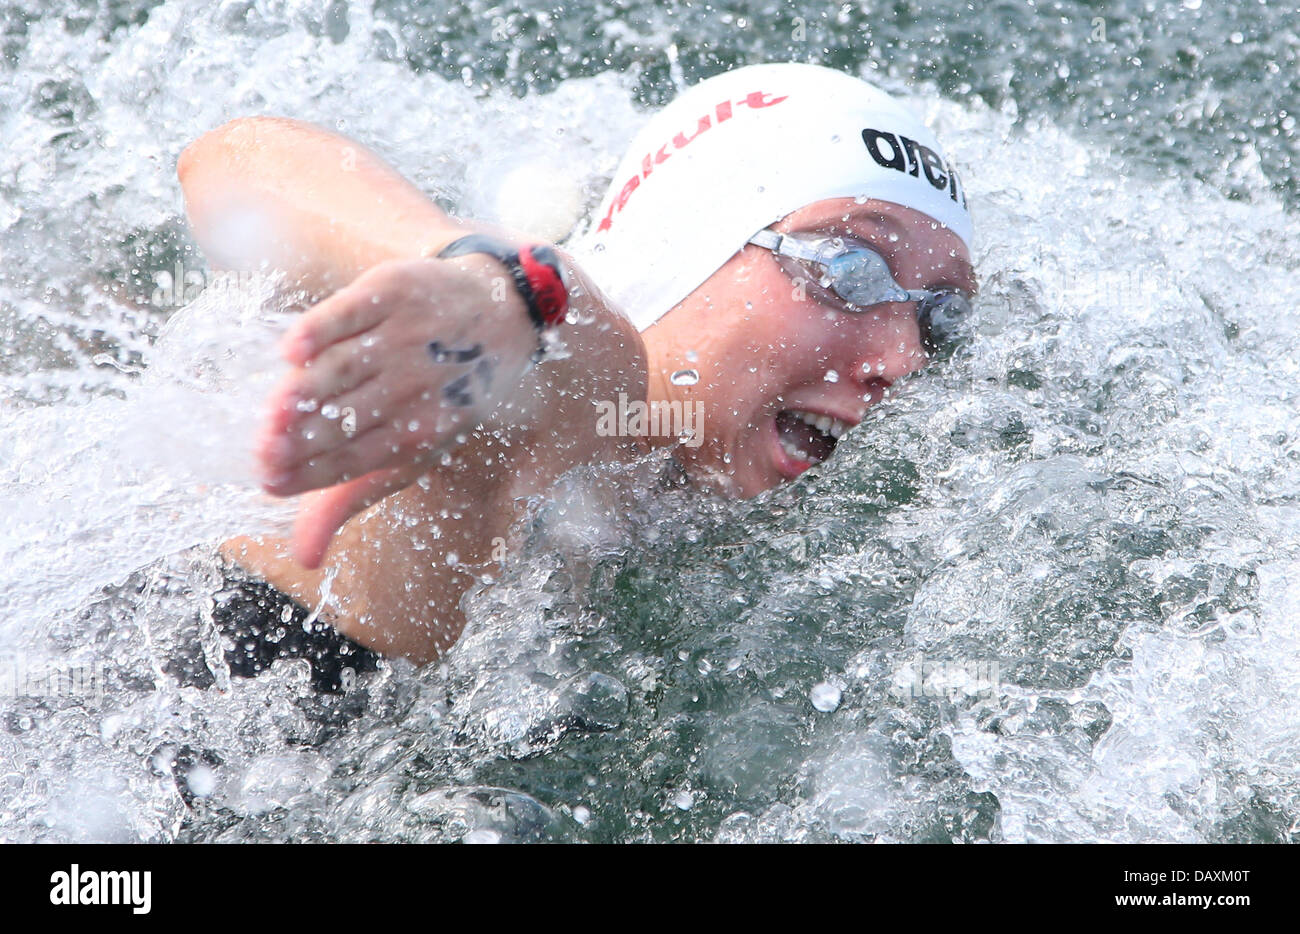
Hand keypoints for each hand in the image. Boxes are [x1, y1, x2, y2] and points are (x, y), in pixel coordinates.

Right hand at [257, 254, 539, 565]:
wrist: (498, 315)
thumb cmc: (440, 396)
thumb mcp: (409, 453)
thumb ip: (349, 499)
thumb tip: (305, 560)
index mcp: (420, 434)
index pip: (356, 461)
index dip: (312, 474)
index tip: (269, 482)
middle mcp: (415, 387)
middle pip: (349, 417)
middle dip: (304, 439)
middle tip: (264, 453)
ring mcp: (404, 338)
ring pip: (345, 370)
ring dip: (306, 393)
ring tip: (271, 415)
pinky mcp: (394, 290)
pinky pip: (353, 312)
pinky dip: (323, 330)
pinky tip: (292, 352)